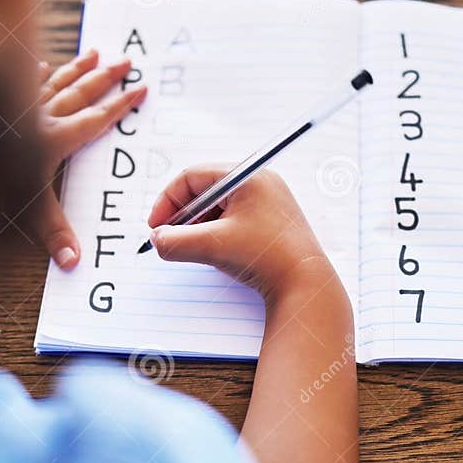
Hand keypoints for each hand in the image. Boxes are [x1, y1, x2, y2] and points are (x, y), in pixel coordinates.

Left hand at [34, 49, 146, 267]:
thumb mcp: (24, 207)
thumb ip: (52, 233)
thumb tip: (75, 263)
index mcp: (55, 138)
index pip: (95, 119)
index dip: (120, 105)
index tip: (140, 89)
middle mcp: (40, 114)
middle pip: (80, 92)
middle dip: (105, 77)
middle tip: (126, 61)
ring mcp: (17, 102)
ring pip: (55, 79)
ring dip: (76, 67)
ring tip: (94, 52)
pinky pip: (21, 79)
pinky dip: (34, 72)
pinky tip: (40, 65)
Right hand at [147, 165, 332, 300]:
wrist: (306, 286)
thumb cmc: (267, 258)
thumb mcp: (212, 247)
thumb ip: (175, 241)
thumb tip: (157, 240)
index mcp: (249, 176)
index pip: (193, 176)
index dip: (168, 200)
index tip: (156, 225)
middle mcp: (260, 183)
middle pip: (206, 190)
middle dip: (183, 215)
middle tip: (169, 238)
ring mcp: (268, 203)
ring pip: (218, 207)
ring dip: (198, 226)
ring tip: (190, 248)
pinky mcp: (270, 222)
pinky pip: (233, 220)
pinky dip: (216, 233)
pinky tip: (213, 252)